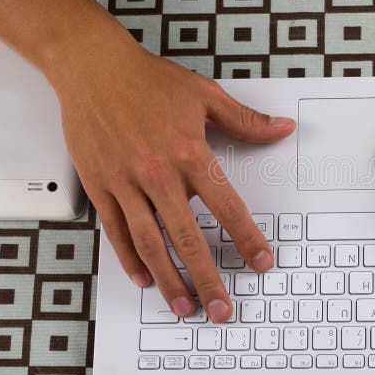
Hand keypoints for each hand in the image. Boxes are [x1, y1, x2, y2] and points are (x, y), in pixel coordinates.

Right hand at [56, 47, 294, 321]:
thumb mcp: (205, 95)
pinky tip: (144, 278)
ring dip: (169, 279)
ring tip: (184, 306)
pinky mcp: (100, 185)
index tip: (261, 261)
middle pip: (187, 236)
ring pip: (149, 242)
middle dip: (207, 277)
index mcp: (189, 152)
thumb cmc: (148, 79)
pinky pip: (115, 231)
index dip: (246, 237)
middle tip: (221, 307)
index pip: (226, 205)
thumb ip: (246, 121)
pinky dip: (129, 258)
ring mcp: (125, 182)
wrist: (93, 67)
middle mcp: (157, 172)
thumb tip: (281, 129)